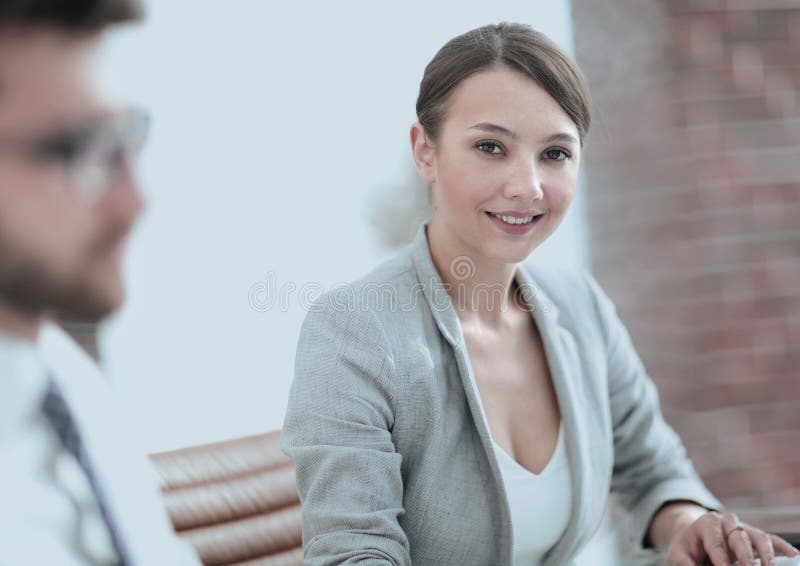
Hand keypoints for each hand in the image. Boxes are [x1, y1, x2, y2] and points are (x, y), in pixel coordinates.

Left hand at [665, 511, 797, 565]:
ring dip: (765, 553)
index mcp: (706, 523)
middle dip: (745, 556)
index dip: (722, 558)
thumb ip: (686, 564)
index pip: (716, 542)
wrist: (693, 538)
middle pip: (739, 537)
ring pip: (757, 536)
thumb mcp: (678, 556)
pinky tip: (791, 555)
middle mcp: (726, 522)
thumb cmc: (686, 548)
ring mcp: (742, 528)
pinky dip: (780, 546)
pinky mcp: (753, 536)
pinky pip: (770, 539)